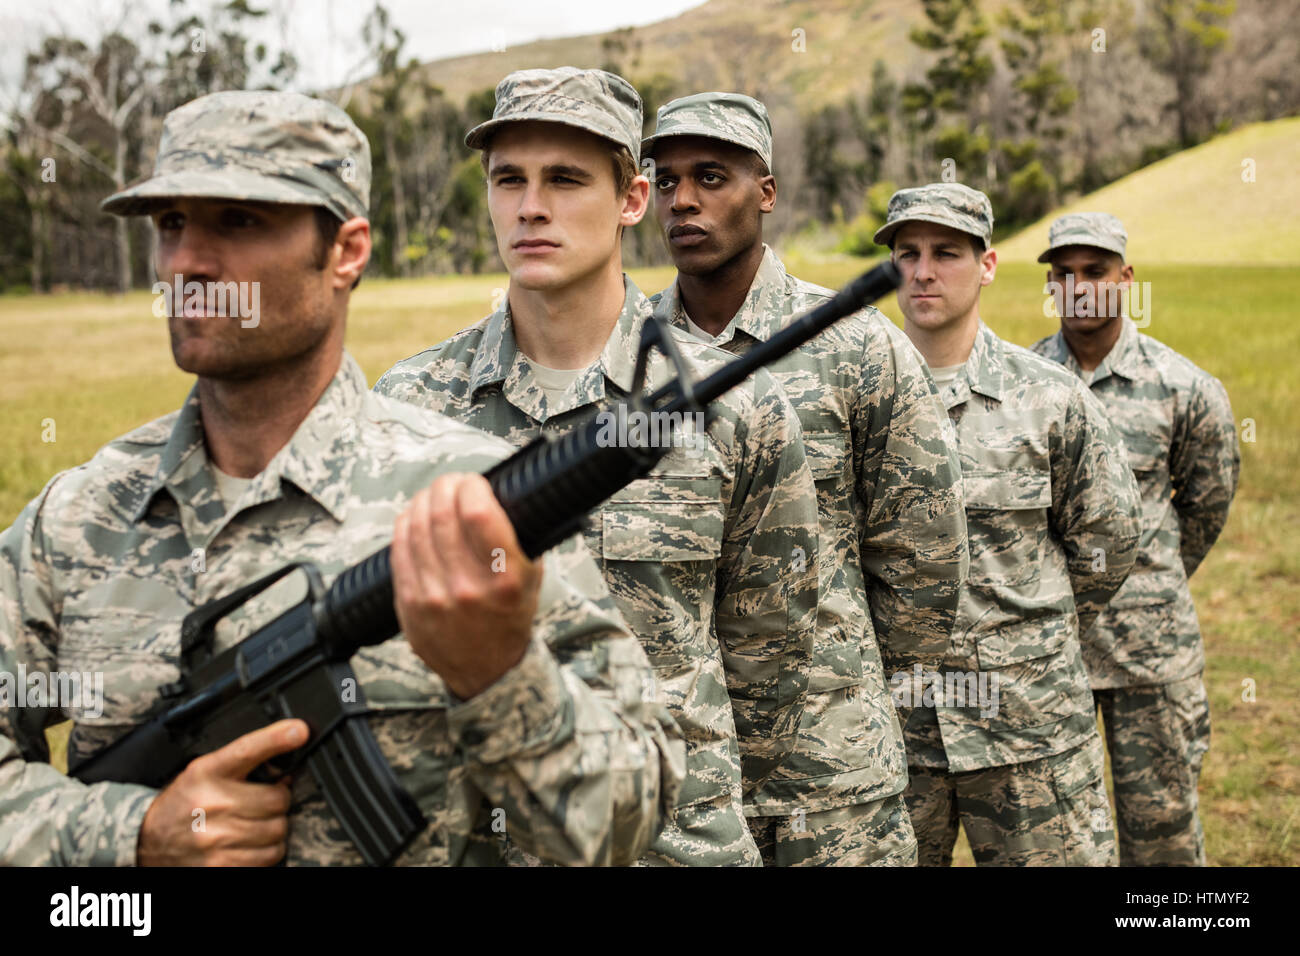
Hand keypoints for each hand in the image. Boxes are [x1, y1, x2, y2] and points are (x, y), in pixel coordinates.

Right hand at [137, 719, 305, 866]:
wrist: (146, 841)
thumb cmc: (183, 803)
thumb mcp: (204, 771)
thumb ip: (242, 761)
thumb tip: (286, 758)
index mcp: (206, 773)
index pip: (246, 750)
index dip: (276, 739)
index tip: (298, 731)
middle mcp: (211, 803)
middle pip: (277, 800)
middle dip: (277, 800)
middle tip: (262, 801)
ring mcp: (216, 838)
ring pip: (278, 830)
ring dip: (274, 827)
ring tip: (253, 823)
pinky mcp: (221, 866)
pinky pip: (268, 856)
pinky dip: (266, 851)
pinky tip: (248, 843)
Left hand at [391, 473, 541, 698]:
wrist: (487, 671)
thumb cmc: (510, 617)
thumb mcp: (531, 578)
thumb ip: (519, 536)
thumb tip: (499, 492)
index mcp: (504, 580)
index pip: (477, 513)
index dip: (471, 486)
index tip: (474, 482)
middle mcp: (466, 589)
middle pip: (441, 514)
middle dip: (445, 486)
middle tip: (452, 483)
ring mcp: (433, 598)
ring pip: (414, 527)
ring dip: (423, 500)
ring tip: (433, 496)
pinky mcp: (408, 604)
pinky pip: (398, 549)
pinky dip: (405, 524)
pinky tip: (414, 517)